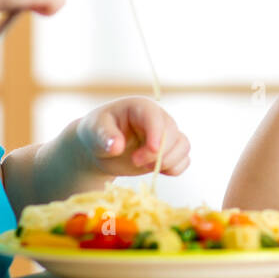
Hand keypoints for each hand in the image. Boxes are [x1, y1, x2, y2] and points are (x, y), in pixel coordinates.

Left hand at [74, 97, 190, 177]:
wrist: (100, 148)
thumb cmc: (97, 133)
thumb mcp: (94, 131)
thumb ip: (105, 136)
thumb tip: (116, 147)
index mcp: (141, 107)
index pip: (155, 117)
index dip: (156, 133)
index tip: (151, 150)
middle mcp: (159, 119)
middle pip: (172, 134)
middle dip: (158, 153)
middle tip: (135, 162)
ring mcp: (166, 135)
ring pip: (183, 146)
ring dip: (168, 162)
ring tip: (143, 167)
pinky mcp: (169, 151)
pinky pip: (184, 160)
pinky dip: (174, 169)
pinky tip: (153, 170)